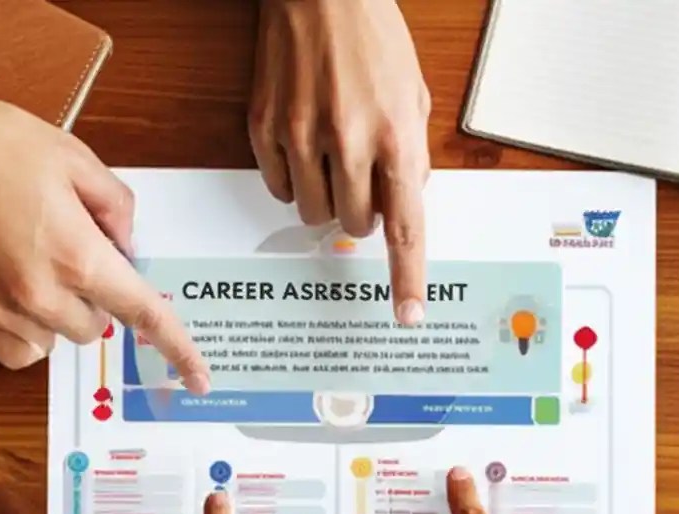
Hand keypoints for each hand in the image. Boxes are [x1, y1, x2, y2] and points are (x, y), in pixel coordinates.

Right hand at [0, 92, 207, 382]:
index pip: (141, 313)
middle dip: (97, 293)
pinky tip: (14, 287)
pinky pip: (18, 351)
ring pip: (57, 338)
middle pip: (96, 325)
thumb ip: (115, 207)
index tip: (200, 377)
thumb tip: (126, 246)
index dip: (177, 348)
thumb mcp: (74, 158)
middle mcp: (40, 294)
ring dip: (61, 310)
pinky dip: (28, 330)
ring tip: (33, 257)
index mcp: (76, 255)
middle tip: (71, 244)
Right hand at [251, 0, 431, 325]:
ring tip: (331, 157)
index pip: (405, 226)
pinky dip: (292, 179)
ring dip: (326, 199)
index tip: (408, 312)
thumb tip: (401, 202)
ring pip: (312, 212)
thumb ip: (411, 154)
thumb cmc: (372, 36)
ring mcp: (300, 137)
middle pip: (354, 226)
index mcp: (395, 136)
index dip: (406, 276)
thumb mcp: (413, 94)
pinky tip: (302, 145)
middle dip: (362, 215)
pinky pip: (277, 186)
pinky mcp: (265, 129)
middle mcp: (348, 142)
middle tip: (362, 180)